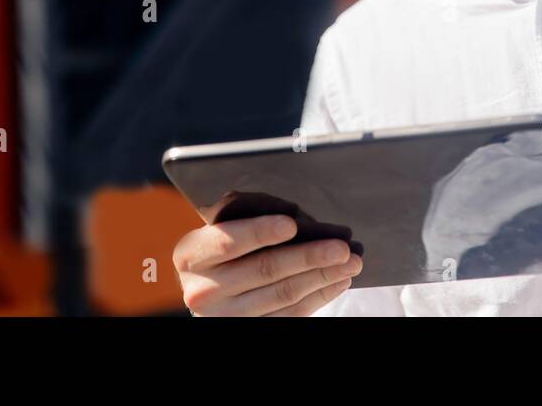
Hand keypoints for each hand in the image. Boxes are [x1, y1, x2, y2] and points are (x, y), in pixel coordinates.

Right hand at [173, 214, 362, 315]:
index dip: (260, 232)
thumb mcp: (215, 230)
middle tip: (341, 247)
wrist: (206, 292)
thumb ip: (240, 217)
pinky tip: (337, 282)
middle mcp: (204, 289)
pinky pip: (291, 315)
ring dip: (322, 277)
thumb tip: (292, 212)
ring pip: (283, 294)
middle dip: (308, 256)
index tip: (292, 224)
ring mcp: (226, 315)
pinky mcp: (249, 329)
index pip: (227, 241)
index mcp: (192, 255)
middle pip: (265, 270)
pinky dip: (318, 297)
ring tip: (350, 263)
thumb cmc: (219, 249)